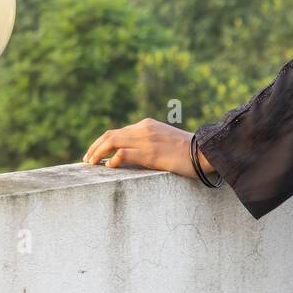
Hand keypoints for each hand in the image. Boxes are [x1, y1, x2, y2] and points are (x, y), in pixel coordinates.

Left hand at [82, 118, 216, 179]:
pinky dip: (113, 160)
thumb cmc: (187, 151)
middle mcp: (144, 129)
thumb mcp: (164, 141)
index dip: (102, 143)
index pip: (117, 132)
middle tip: (86, 161)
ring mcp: (147, 140)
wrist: (205, 151)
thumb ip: (148, 144)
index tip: (95, 155)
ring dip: (98, 153)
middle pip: (110, 135)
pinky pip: (124, 154)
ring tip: (91, 164)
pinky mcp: (151, 153)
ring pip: (112, 141)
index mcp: (147, 125)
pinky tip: (108, 167)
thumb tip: (129, 157)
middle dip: (95, 147)